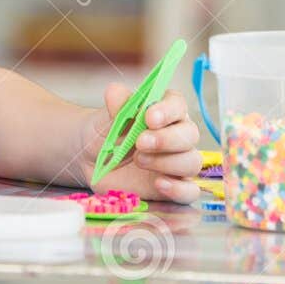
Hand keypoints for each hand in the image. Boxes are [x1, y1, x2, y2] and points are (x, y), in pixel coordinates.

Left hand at [79, 86, 201, 203]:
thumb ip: (116, 105)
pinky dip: (178, 188)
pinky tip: (159, 184)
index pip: (177, 105)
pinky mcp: (175, 187)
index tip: (149, 117)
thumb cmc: (106, 132)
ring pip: (192, 162)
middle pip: (190, 135)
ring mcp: (177, 162)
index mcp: (165, 111)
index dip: (167, 110)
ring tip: (139, 160)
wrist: (92, 160)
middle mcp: (177, 135)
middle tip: (140, 142)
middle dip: (166, 139)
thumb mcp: (107, 117)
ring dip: (167, 162)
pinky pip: (190, 191)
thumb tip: (114, 92)